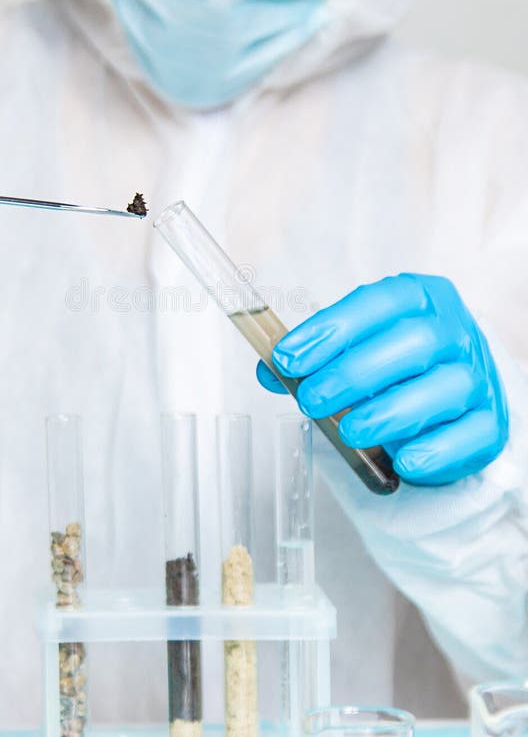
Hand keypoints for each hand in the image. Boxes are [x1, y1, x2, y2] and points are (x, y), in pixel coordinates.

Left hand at [257, 273, 507, 485]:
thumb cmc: (394, 363)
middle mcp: (454, 331)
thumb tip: (269, 370)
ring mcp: (477, 376)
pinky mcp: (490, 423)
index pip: (380, 301)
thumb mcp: (354, 347)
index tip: (288, 358)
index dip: (333, 327)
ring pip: (444, 387)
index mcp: (419, 298)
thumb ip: (314, 357)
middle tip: (312, 399)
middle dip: (355, 371)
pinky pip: (471, 435)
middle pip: (414, 341)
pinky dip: (436, 450)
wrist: (451, 394)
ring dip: (390, 411)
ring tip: (349, 432)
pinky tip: (403, 462)